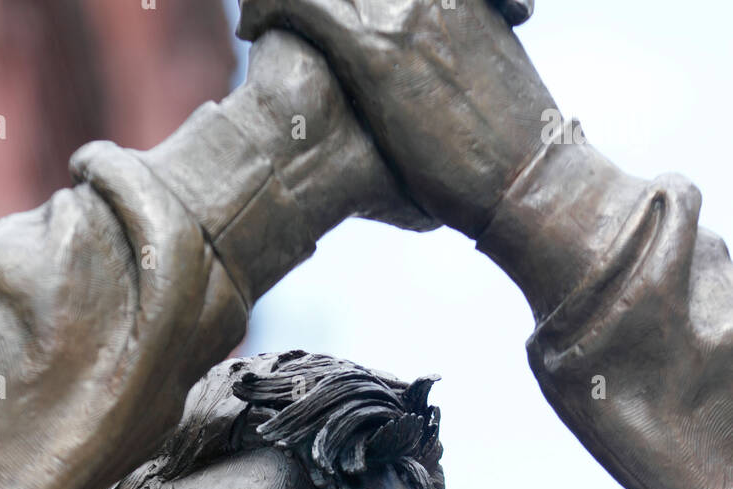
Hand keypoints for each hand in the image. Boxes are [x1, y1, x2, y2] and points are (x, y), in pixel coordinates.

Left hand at [238, 0, 556, 237]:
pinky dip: (269, 5)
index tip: (309, 0)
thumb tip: (428, 73)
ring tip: (255, 10)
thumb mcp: (482, 72)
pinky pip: (304, 3)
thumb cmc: (510, 147)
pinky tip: (252, 29)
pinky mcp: (377, 48)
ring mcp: (404, 10)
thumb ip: (451, 47)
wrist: (528, 179)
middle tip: (272, 0)